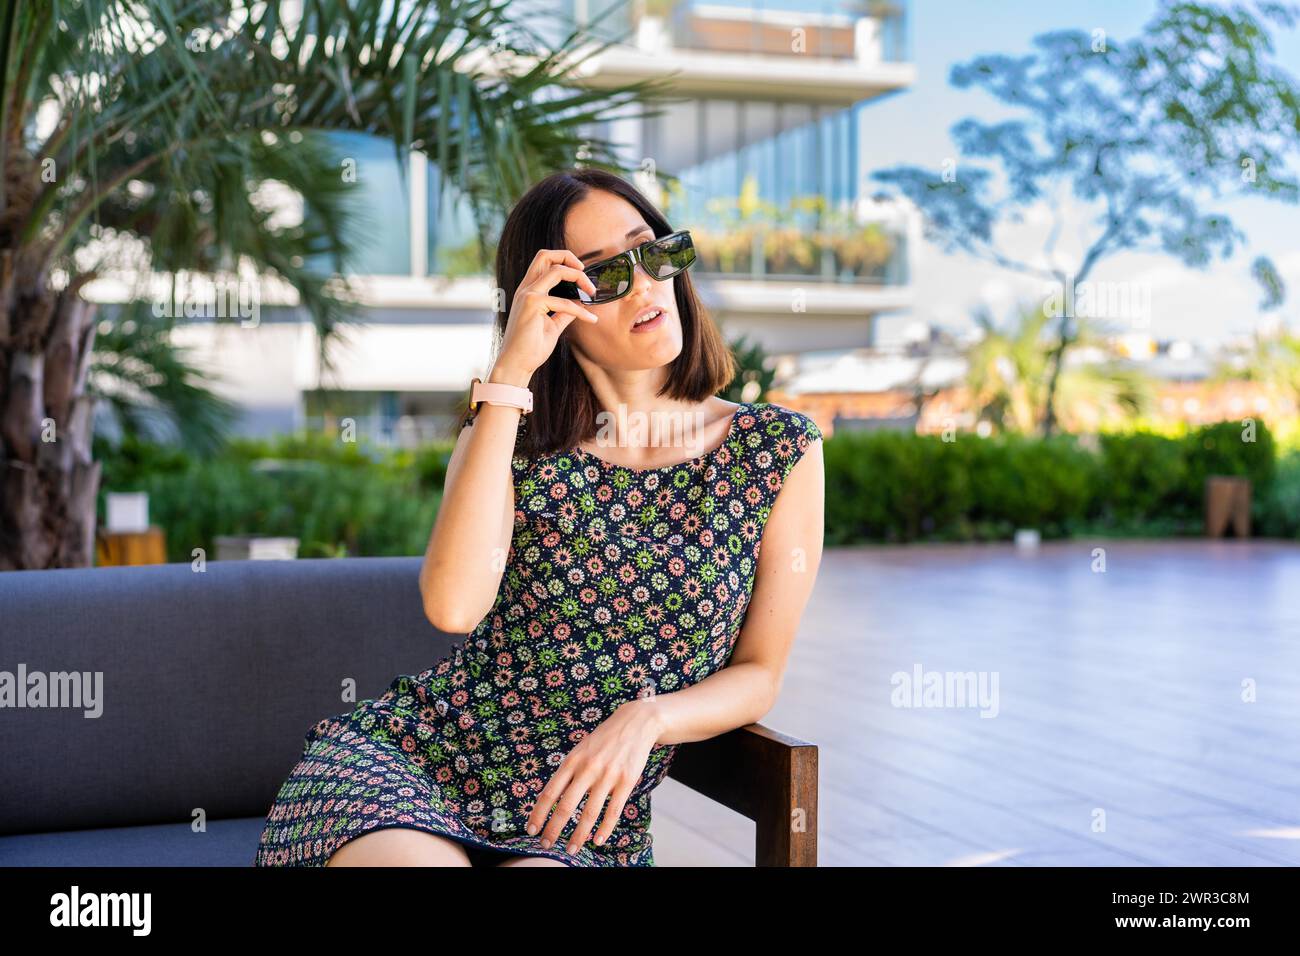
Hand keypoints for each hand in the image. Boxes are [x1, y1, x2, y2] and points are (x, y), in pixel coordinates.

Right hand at [495, 248, 599, 378]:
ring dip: (579, 278)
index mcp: (528, 291)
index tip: (580, 273)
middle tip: (585, 271)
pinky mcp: (532, 305)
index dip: (563, 260)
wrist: (516, 365)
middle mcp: (526, 289)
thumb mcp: (552, 325)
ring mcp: (527, 295)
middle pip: (545, 255)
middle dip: (568, 256)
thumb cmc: (530, 348)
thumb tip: (579, 304)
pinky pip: (564, 302)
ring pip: (556, 270)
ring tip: (591, 291)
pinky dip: (581, 311)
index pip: (543, 262)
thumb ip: (563, 312)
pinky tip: (591, 319)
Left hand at [525, 698, 661, 855]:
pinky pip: (613, 811)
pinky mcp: (626, 781)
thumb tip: (551, 799)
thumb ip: (568, 771)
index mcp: (572, 761)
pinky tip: (597, 841)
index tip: (531, 830)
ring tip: (571, 850)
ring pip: (590, 813)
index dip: (538, 814)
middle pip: (566, 806)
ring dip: (578, 835)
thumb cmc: (604, 739)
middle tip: (545, 845)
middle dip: (553, 829)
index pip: (550, 792)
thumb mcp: (580, 749)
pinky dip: (604, 829)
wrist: (635, 723)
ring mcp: (608, 776)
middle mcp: (587, 769)